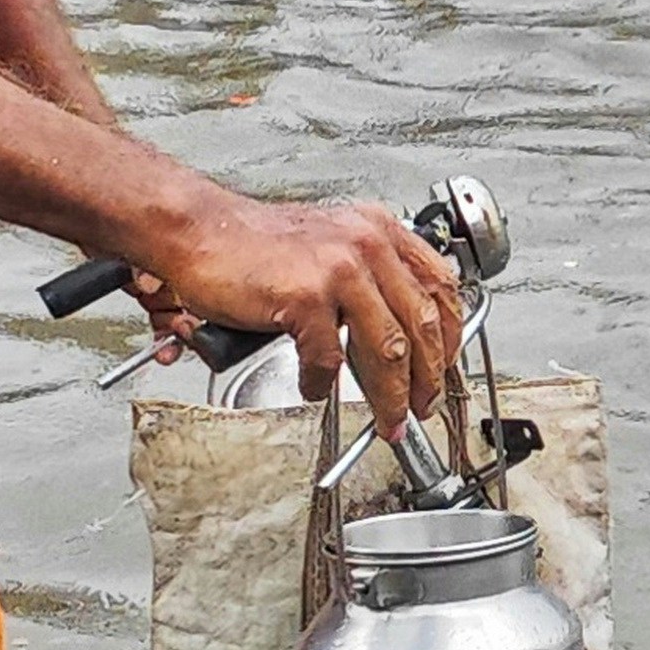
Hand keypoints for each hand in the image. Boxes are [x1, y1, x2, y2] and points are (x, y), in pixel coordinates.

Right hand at [142, 193, 465, 426]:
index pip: (440, 285)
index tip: (445, 366)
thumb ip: (365, 278)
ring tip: (388, 419)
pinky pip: (328, 357)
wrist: (198, 231)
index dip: (451, 335)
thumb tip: (394, 330)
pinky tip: (315, 388)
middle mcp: (366, 244)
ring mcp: (338, 268)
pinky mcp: (306, 296)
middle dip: (428, 377)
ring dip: (391, 395)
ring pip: (388, 348)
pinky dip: (322, 382)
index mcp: (377, 230)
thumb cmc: (253, 244)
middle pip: (423, 323)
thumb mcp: (327, 246)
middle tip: (423, 406)